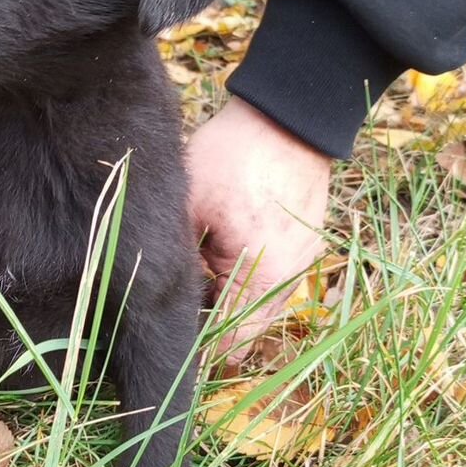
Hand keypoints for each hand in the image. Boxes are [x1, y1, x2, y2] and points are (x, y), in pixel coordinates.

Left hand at [187, 97, 331, 363]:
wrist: (286, 117)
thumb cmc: (231, 157)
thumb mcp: (189, 206)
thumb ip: (178, 261)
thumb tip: (159, 296)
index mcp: (261, 278)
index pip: (229, 342)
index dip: (199, 349)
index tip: (170, 340)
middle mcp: (290, 280)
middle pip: (247, 326)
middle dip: (212, 322)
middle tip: (176, 305)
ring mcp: (303, 262)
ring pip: (260, 303)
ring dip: (229, 298)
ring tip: (197, 275)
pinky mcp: (306, 244)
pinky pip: (273, 278)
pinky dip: (248, 278)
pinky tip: (221, 255)